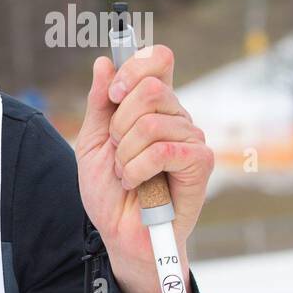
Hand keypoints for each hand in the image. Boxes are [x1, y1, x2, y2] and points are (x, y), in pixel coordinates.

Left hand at [75, 45, 213, 292]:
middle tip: (117, 152)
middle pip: (150, 89)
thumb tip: (104, 63)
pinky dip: (137, 169)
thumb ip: (100, 103)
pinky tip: (137, 183)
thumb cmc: (109, 190)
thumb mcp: (92, 142)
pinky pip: (162, 150)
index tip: (114, 95)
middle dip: (119, 125)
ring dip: (125, 155)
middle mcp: (175, 116)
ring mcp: (190, 137)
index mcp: (152, 106)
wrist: (120, 232)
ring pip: (151, 123)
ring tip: (127, 174)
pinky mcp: (200, 162)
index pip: (158, 60)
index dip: (134, 68)